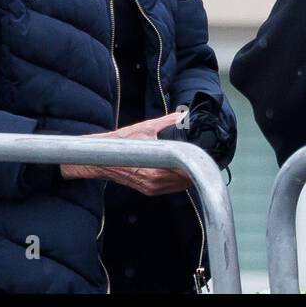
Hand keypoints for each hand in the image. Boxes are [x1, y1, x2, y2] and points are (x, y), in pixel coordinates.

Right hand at [59, 112, 192, 196]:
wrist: (101, 158)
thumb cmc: (121, 143)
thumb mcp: (146, 128)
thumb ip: (168, 122)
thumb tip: (183, 116)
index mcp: (155, 169)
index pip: (185, 171)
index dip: (197, 162)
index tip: (204, 153)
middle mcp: (154, 181)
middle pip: (186, 180)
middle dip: (195, 167)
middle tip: (201, 155)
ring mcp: (152, 188)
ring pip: (180, 186)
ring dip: (188, 175)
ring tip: (192, 160)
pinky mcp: (149, 190)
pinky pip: (171, 188)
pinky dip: (179, 180)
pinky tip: (180, 169)